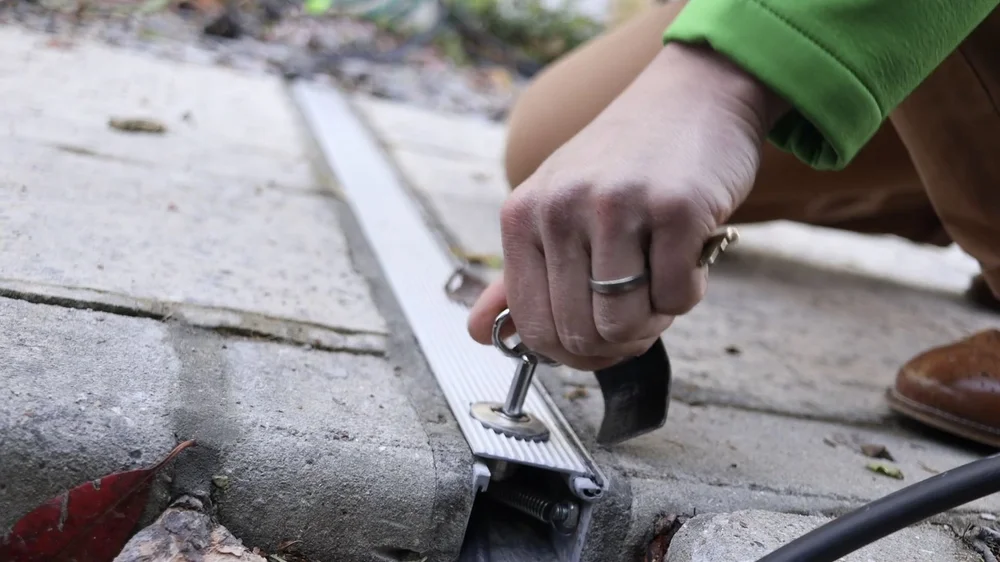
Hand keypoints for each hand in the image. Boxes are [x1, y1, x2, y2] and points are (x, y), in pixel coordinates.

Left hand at [468, 43, 788, 369]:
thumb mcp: (556, 205)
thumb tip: (479, 333)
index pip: (533, 325)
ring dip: (653, 321)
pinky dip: (688, 293)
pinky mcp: (677, 209)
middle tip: (639, 308)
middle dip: (618, 340)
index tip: (597, 341)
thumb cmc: (624, 161)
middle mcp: (561, 208)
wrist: (694, 96)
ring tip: (660, 280)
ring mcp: (618, 206)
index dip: (571, 352)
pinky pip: (678, 299)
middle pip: (581, 333)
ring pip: (626, 324)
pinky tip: (686, 255)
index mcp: (522, 214)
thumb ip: (519, 275)